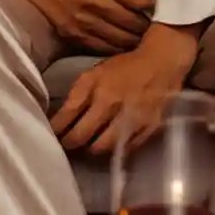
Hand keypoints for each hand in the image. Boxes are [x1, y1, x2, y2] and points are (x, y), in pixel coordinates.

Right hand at [30, 0, 154, 53]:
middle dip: (146, 26)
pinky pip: (107, 49)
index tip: (155, 8)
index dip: (153, 6)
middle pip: (134, 23)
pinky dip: (119, 48)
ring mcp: (84, 22)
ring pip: (123, 39)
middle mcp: (94, 1)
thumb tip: (155, 2)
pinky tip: (123, 43)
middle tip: (152, 27)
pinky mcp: (76, 37)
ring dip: (135, 40)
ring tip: (139, 36)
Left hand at [50, 24, 200, 155]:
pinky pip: (125, 150)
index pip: (67, 116)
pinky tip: (108, 146)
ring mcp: (132, 119)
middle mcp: (113, 105)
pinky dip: (114, 151)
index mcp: (97, 88)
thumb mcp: (94, 74)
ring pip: (102, 148)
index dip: (56, 129)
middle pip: (82, 136)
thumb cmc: (123, 69)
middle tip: (66, 145)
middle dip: (69, 143)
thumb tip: (58, 119)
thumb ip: (76, 95)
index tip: (52, 134)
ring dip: (90, 150)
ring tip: (86, 147)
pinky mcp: (148, 129)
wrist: (162, 64)